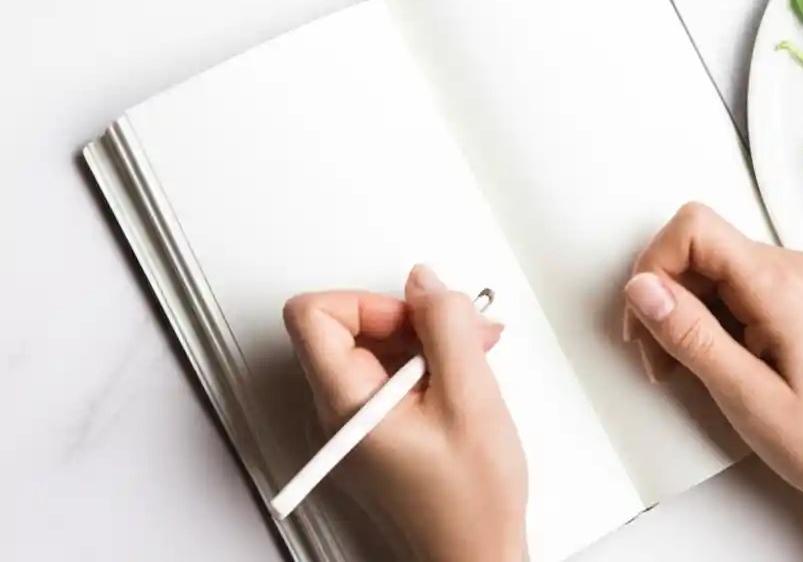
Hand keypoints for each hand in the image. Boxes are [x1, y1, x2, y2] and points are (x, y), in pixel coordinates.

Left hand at [284, 265, 526, 561]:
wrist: (475, 557)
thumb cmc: (470, 501)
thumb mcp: (471, 397)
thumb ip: (446, 327)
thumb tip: (424, 281)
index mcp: (346, 404)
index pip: (313, 315)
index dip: (368, 301)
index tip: (415, 315)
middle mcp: (338, 414)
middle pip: (348, 328)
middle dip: (409, 318)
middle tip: (460, 332)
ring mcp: (355, 426)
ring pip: (374, 350)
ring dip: (425, 342)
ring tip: (473, 358)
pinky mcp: (376, 433)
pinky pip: (389, 377)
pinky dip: (428, 367)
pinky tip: (464, 380)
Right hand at [622, 203, 802, 561]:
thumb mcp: (743, 394)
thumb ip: (690, 333)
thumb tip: (642, 286)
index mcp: (783, 285)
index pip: (696, 228)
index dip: (656, 265)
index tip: (646, 319)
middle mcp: (793, 269)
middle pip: (698, 248)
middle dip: (663, 297)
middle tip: (657, 358)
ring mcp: (796, 281)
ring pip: (710, 268)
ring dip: (681, 312)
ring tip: (679, 367)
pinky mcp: (792, 299)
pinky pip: (731, 287)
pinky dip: (705, 318)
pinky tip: (707, 359)